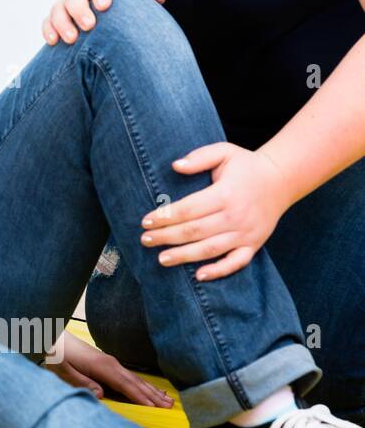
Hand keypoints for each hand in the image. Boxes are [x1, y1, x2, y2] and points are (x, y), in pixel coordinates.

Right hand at [43, 0, 168, 44]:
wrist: (100, 17)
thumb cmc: (119, 10)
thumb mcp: (131, 3)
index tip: (105, 6)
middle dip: (80, 11)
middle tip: (90, 26)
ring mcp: (63, 5)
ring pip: (57, 10)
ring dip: (62, 24)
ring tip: (72, 40)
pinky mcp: (52, 19)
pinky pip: (46, 22)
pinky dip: (48, 31)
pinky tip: (53, 42)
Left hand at [43, 332, 173, 406]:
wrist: (54, 336)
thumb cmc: (58, 355)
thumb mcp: (64, 370)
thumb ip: (82, 382)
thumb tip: (100, 394)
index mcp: (102, 366)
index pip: (126, 385)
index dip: (140, 397)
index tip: (155, 408)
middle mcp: (111, 364)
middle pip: (136, 382)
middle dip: (153, 396)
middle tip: (171, 407)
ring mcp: (111, 363)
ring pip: (136, 379)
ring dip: (152, 390)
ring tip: (168, 400)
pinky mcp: (109, 364)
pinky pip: (130, 377)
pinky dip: (143, 384)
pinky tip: (150, 389)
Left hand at [139, 143, 291, 281]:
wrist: (282, 179)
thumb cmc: (246, 165)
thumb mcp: (224, 152)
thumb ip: (199, 157)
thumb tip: (175, 166)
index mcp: (225, 193)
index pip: (189, 209)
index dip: (166, 216)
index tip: (146, 221)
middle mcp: (236, 216)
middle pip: (195, 231)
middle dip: (166, 237)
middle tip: (145, 240)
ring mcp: (246, 233)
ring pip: (210, 249)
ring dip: (184, 256)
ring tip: (161, 259)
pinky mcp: (254, 244)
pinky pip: (236, 262)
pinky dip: (219, 271)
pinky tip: (198, 276)